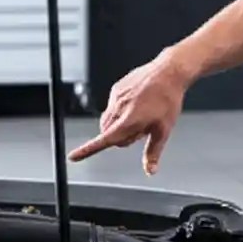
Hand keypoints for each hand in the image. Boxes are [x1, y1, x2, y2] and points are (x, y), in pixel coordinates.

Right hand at [67, 54, 190, 174]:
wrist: (170, 72)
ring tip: (141, 114)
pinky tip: (138, 103)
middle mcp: (119, 109)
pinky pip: (112, 106)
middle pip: (108, 134)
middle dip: (120, 137)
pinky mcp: (116, 89)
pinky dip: (120, 110)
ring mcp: (116, 97)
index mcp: (129, 121)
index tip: (73, 157)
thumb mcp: (164, 129)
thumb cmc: (169, 99)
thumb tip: (150, 170)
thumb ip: (153, 152)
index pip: (104, 140)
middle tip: (142, 128)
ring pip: (108, 121)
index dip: (87, 150)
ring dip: (118, 124)